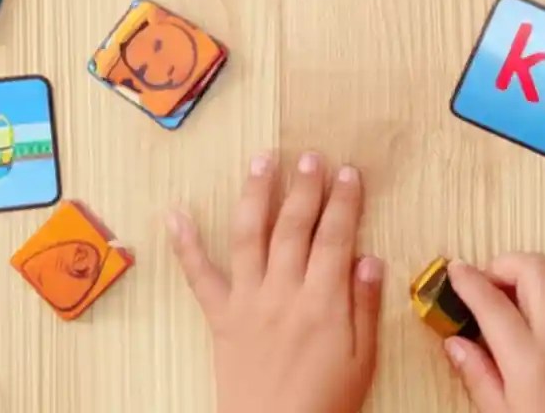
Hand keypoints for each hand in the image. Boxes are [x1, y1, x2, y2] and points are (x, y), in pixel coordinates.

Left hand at [167, 152, 385, 412]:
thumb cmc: (326, 403)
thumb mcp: (362, 361)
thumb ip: (365, 308)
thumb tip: (370, 259)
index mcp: (323, 304)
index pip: (335, 238)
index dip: (344, 202)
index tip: (349, 173)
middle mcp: (283, 293)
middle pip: (294, 227)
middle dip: (304, 188)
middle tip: (310, 156)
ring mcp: (248, 302)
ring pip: (249, 237)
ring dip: (255, 194)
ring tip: (261, 160)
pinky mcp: (221, 318)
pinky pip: (200, 277)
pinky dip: (185, 244)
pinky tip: (175, 214)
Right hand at [444, 254, 544, 412]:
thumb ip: (478, 376)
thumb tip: (454, 344)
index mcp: (528, 362)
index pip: (491, 303)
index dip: (468, 280)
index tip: (455, 271)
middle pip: (533, 268)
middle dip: (504, 263)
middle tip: (487, 282)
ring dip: (537, 268)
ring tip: (518, 289)